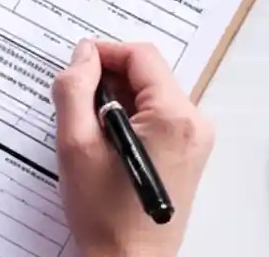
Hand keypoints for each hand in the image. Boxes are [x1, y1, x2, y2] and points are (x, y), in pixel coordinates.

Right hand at [52, 41, 213, 256]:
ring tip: (90, 132)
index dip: (104, 53)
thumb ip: (75, 89)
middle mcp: (193, 124)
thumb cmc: (105, 215)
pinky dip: (129, 119)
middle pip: (148, 74)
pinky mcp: (187, 153)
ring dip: (117, 101)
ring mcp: (194, 140)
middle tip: (77, 106)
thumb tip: (83, 55)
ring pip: (150, 95)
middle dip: (109, 80)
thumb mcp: (76, 144)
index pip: (141, 56)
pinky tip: (106, 145)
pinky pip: (157, 117)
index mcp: (173, 117)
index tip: (76, 66)